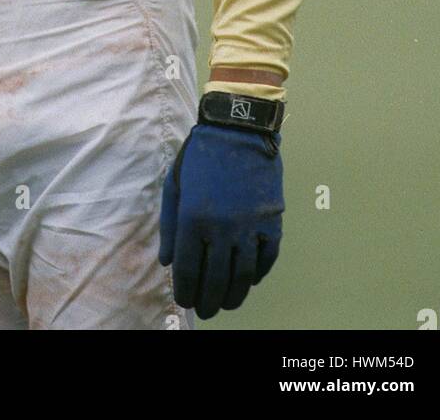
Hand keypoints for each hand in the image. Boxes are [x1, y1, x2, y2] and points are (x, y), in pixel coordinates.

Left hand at [159, 123, 283, 317]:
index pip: (188, 270)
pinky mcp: (271, 221)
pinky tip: (250, 280)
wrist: (238, 129)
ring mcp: (249, 226)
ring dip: (235, 295)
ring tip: (227, 303)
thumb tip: (168, 261)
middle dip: (208, 300)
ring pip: (243, 276)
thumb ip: (169, 225)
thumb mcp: (174, 185)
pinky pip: (266, 258)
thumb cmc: (201, 155)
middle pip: (216, 280)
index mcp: (193, 218)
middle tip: (206, 310)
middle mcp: (222, 227)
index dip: (186, 291)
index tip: (185, 300)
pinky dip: (258, 274)